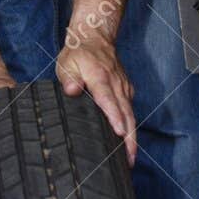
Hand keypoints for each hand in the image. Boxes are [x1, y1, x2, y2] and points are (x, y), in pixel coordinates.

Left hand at [56, 31, 137, 163]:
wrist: (95, 38)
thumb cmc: (78, 54)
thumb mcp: (67, 63)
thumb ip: (69, 78)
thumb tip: (72, 90)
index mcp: (101, 78)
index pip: (109, 100)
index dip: (114, 118)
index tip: (119, 133)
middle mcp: (116, 84)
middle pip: (126, 114)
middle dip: (129, 138)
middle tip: (128, 161)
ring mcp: (124, 88)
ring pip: (131, 116)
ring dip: (132, 137)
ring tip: (130, 160)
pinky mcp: (127, 92)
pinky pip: (130, 111)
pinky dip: (131, 128)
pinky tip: (127, 144)